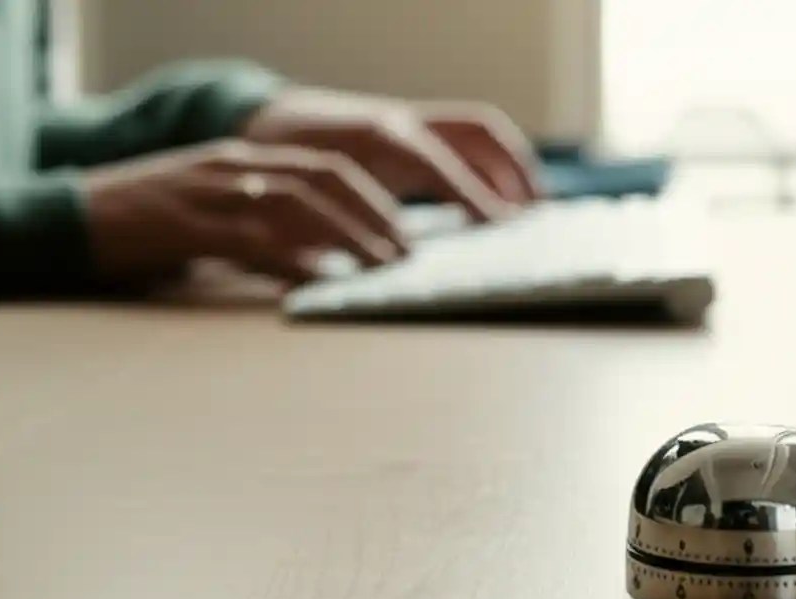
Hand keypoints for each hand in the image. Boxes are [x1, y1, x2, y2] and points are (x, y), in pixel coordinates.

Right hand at [82, 140, 407, 286]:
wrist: (67, 220)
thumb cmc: (140, 228)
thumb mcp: (207, 219)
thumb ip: (258, 232)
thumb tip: (314, 264)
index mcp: (241, 160)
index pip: (323, 166)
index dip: (371, 198)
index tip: (405, 232)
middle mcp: (232, 167)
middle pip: (322, 177)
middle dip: (373, 214)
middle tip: (406, 253)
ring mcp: (209, 192)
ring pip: (296, 202)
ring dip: (347, 234)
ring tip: (379, 267)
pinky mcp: (186, 225)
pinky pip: (250, 240)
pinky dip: (291, 260)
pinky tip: (319, 281)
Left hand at [242, 87, 541, 221]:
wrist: (262, 126)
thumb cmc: (278, 175)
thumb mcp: (296, 209)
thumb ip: (327, 240)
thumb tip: (353, 279)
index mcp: (374, 140)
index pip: (438, 163)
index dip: (471, 195)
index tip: (501, 226)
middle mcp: (398, 123)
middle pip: (476, 134)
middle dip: (512, 170)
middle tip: (533, 216)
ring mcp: (407, 121)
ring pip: (477, 132)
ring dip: (508, 165)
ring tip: (529, 208)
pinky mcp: (410, 129)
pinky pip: (462, 141)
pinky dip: (487, 168)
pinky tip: (493, 206)